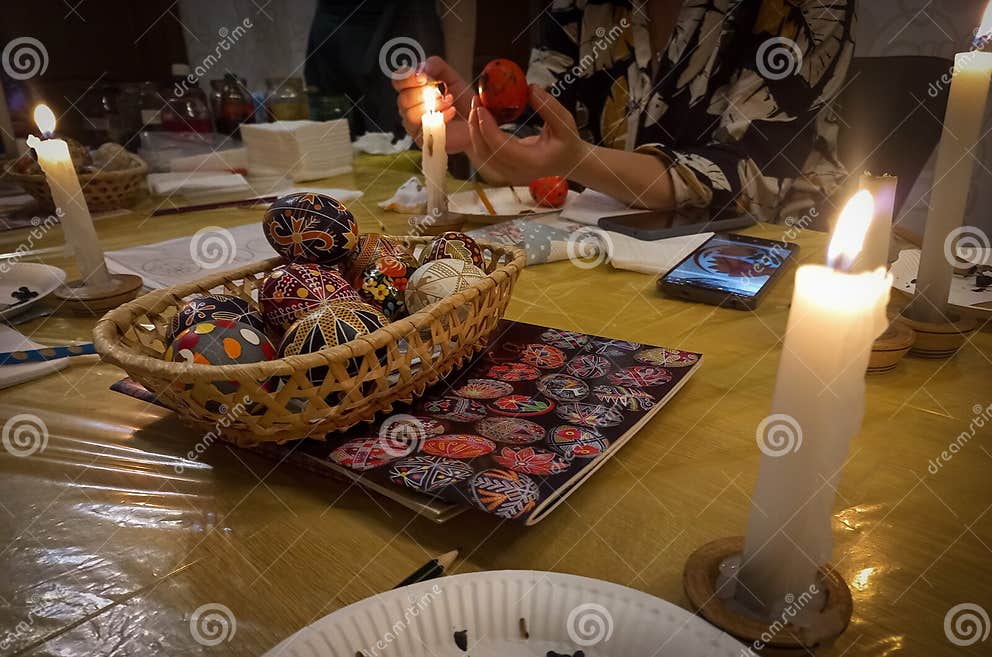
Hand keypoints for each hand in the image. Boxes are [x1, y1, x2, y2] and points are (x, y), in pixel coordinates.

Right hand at [392, 56, 471, 152]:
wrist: (477, 122)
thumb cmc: (462, 102)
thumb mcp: (452, 77)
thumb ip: (436, 66)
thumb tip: (421, 68)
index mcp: (412, 91)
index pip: (397, 81)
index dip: (406, 77)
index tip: (423, 77)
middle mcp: (409, 108)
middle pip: (402, 98)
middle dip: (423, 93)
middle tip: (440, 92)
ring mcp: (414, 125)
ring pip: (409, 113)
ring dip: (433, 105)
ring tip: (449, 102)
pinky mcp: (423, 139)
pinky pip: (423, 127)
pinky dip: (440, 116)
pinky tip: (451, 112)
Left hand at [468, 85, 587, 184]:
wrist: (570, 161)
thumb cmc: (568, 142)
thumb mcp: (566, 122)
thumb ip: (549, 107)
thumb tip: (530, 89)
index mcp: (532, 162)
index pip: (502, 148)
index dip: (488, 129)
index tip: (482, 108)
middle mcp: (517, 171)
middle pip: (486, 153)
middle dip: (476, 127)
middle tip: (476, 102)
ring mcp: (509, 173)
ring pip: (483, 155)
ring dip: (475, 131)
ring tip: (477, 107)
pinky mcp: (505, 168)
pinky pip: (486, 153)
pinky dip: (480, 136)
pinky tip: (483, 117)